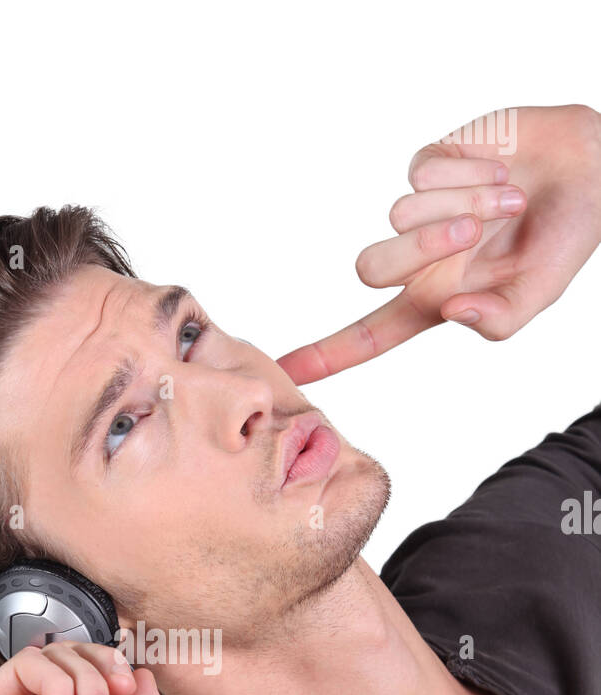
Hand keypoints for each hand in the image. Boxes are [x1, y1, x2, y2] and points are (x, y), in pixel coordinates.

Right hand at [0, 642, 178, 694]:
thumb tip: (143, 679)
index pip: (90, 680)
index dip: (114, 671)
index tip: (132, 687)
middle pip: (70, 660)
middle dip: (102, 665)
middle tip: (119, 691)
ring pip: (49, 657)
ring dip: (83, 677)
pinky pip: (22, 665)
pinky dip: (53, 681)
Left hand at [277, 103, 600, 383]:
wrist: (593, 169)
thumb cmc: (564, 239)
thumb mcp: (540, 294)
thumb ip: (500, 321)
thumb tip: (451, 312)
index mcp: (434, 299)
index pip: (368, 334)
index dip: (327, 353)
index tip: (286, 370)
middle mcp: (418, 258)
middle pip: (369, 266)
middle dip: (419, 249)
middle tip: (474, 233)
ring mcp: (421, 207)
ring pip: (398, 214)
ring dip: (460, 204)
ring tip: (508, 199)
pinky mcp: (431, 162)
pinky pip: (422, 169)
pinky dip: (468, 171)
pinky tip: (499, 168)